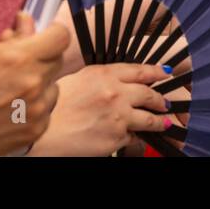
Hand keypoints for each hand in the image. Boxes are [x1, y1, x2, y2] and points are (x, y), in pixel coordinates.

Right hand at [0, 13, 67, 155]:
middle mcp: (32, 83)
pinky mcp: (35, 130)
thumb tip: (26, 22)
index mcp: (19, 58)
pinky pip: (46, 110)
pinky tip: (10, 108)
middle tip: (18, 65)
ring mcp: (36, 109)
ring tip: (11, 90)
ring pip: (53, 87)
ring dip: (39, 84)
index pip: (61, 37)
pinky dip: (34, 107)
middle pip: (56, 61)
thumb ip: (11, 39)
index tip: (45, 37)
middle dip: (40, 59)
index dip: (52, 34)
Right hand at [29, 63, 171, 155]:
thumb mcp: (77, 78)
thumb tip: (117, 80)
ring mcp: (119, 116)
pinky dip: (135, 138)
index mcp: (104, 74)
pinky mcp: (117, 137)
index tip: (165, 73)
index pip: (140, 70)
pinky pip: (133, 138)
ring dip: (159, 121)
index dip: (157, 72)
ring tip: (164, 122)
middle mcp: (115, 92)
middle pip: (149, 94)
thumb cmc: (55, 106)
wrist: (44, 133)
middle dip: (161, 99)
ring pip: (149, 119)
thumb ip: (100, 76)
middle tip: (166, 102)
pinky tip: (134, 138)